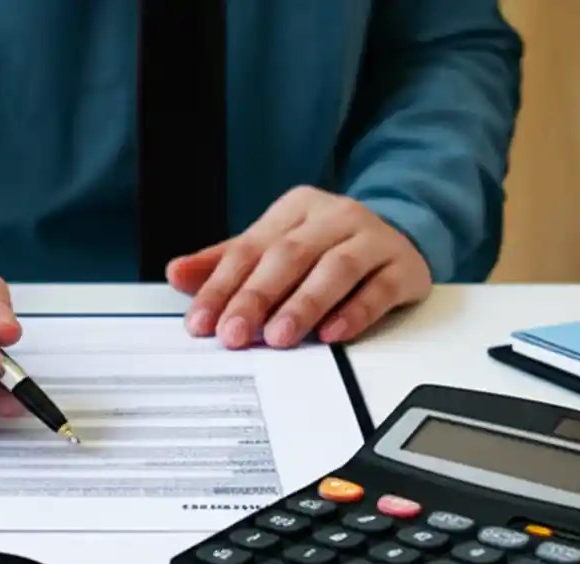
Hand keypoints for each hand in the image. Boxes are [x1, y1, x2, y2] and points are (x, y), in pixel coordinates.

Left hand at [166, 186, 433, 348]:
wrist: (401, 236)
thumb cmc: (326, 247)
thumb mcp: (274, 247)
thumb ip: (226, 263)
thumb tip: (177, 274)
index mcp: (295, 209)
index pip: (250, 249)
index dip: (221, 286)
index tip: (201, 322)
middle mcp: (334, 217)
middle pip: (288, 256)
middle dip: (256, 298)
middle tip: (234, 335)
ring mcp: (373, 239)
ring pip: (335, 270)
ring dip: (303, 305)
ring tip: (278, 337)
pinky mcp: (403, 267)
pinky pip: (378, 289)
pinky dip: (354, 312)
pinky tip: (332, 333)